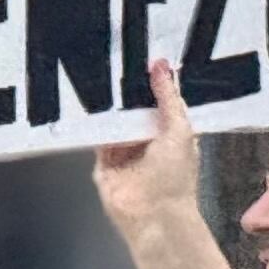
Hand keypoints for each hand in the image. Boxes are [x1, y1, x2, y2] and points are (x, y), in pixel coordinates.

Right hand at [92, 61, 201, 239]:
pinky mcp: (103, 162)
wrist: (154, 214)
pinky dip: (94, 123)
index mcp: (170, 133)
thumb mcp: (179, 129)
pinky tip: (89, 101)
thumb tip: (160, 64)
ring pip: (115, 120)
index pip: (160, 101)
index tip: (143, 54)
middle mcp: (147, 140)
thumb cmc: (175, 174)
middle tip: (116, 56)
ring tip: (99, 71)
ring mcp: (124, 151)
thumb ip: (168, 97)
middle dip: (127, 89)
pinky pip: (97, 136)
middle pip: (134, 109)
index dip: (153, 81)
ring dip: (110, 104)